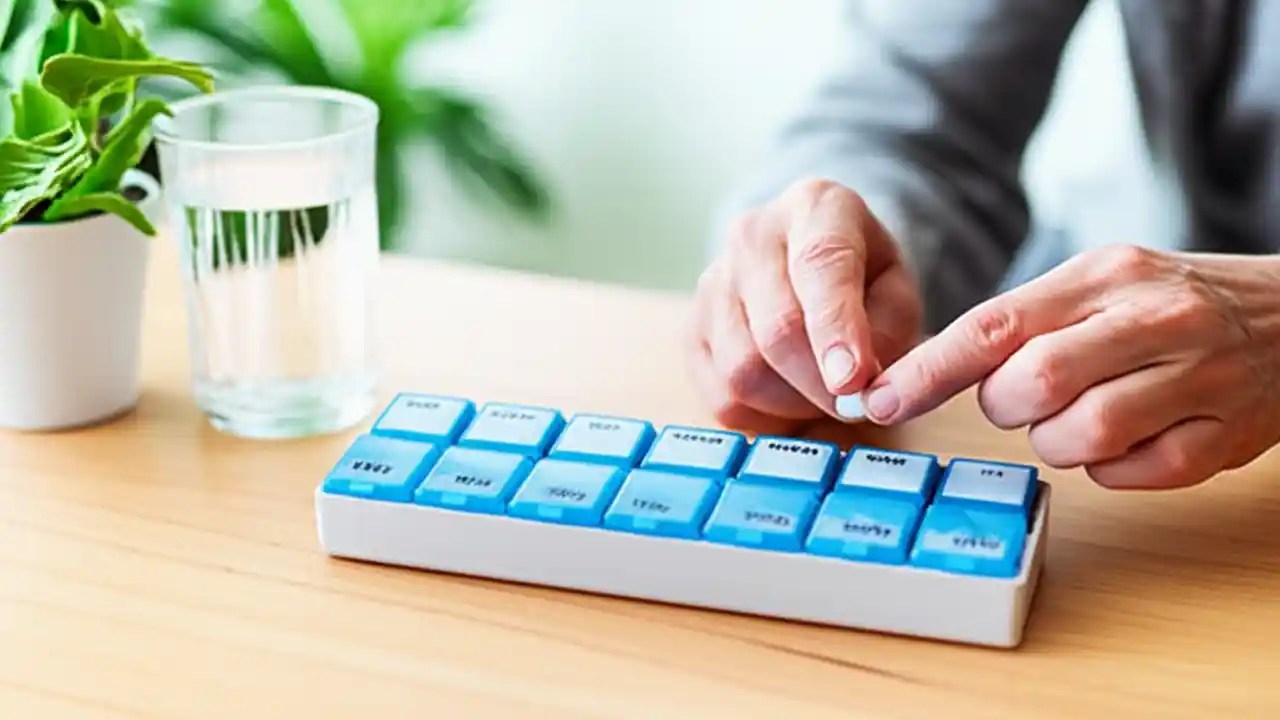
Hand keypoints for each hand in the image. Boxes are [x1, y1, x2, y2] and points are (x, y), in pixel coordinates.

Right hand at [688, 179, 922, 432]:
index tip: (852, 382)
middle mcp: (752, 235)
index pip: (819, 264)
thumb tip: (859, 389)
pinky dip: (761, 416)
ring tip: (821, 395)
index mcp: (815, 208)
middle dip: (819, 384)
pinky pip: (721, 396)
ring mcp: (712, 282)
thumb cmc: (863, 280)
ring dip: (792, 404)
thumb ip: (890, 333)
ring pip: (743, 370)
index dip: (836, 329)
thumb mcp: (898, 292)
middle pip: (776, 327)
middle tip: (852, 407)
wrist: (809, 265)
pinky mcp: (692, 330)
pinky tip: (788, 400)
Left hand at [861, 245, 1279, 488]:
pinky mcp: (1226, 437)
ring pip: (1080, 436)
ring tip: (1079, 417)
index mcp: (1104, 276)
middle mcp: (1151, 319)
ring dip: (1056, 442)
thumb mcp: (1097, 284)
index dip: (928, 370)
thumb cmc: (1166, 303)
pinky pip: (1134, 473)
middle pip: (1033, 384)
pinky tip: (1128, 438)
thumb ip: (1019, 323)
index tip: (876, 400)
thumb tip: (920, 373)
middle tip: (1025, 401)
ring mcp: (1196, 378)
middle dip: (1006, 408)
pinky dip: (1112, 468)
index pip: (995, 324)